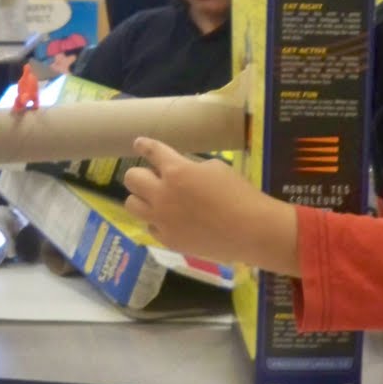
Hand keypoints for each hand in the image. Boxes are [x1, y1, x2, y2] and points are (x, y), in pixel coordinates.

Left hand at [122, 138, 299, 273]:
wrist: (250, 230)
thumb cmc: (239, 194)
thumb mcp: (215, 168)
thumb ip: (190, 168)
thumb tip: (181, 173)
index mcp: (176, 171)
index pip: (152, 151)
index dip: (144, 145)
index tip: (139, 143)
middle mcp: (162, 195)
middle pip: (131, 179)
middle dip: (140, 175)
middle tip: (152, 178)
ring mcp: (162, 220)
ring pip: (131, 205)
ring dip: (142, 198)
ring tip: (156, 200)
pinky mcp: (168, 240)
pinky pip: (150, 227)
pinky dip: (158, 221)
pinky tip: (171, 221)